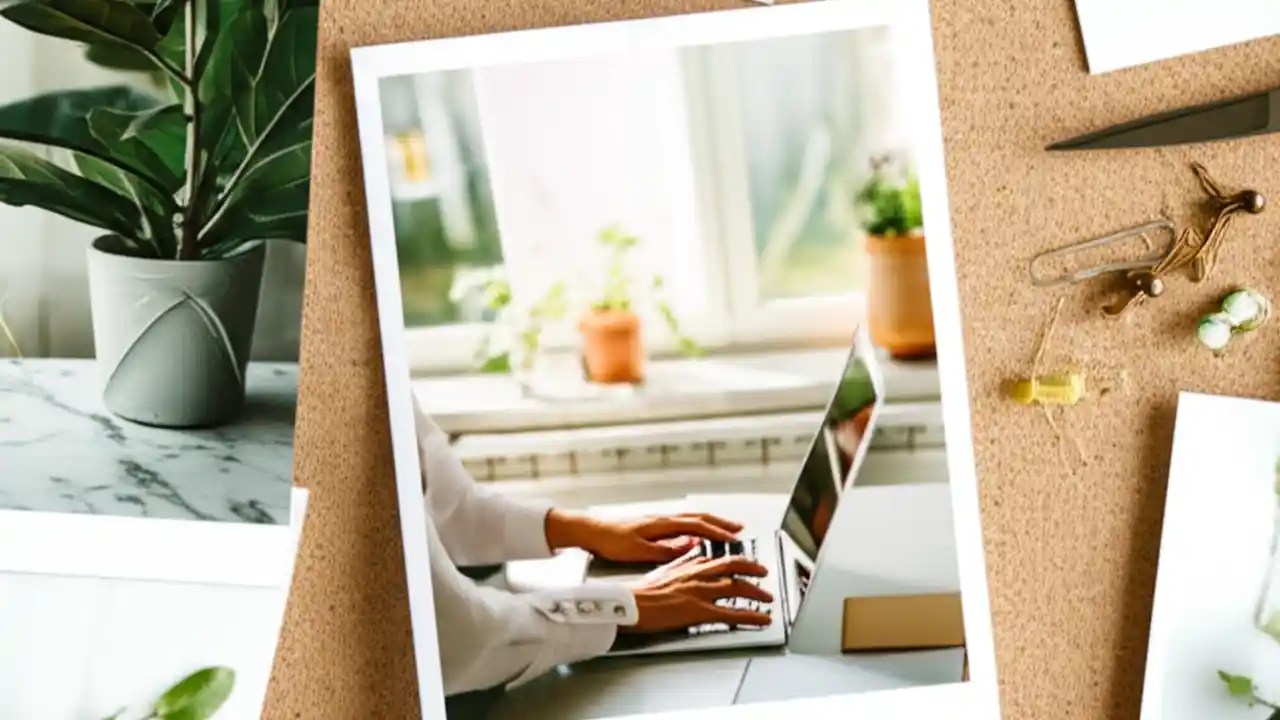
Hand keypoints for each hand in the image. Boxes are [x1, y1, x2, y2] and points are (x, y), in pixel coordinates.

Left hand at [545, 510, 741, 563]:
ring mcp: (658, 521)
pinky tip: (696, 536)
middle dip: (720, 523)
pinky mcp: (653, 526)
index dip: (717, 532)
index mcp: (662, 524)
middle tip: (739, 529)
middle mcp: (663, 518)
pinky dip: (696, 527)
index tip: (734, 538)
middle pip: (698, 517)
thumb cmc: (611, 541)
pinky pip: (682, 523)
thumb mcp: (640, 551)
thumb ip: (667, 549)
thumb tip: (692, 546)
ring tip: (724, 530)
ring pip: (691, 519)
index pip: (697, 525)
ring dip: (710, 523)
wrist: (591, 531)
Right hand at [620, 554, 773, 634]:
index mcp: (688, 565)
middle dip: (752, 568)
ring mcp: (702, 592)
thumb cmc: (640, 592)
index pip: (717, 558)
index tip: (742, 561)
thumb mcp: (662, 572)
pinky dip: (752, 616)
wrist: (630, 603)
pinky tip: (762, 619)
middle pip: (733, 566)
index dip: (733, 560)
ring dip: (757, 592)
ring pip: (738, 587)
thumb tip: (686, 563)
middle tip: (763, 571)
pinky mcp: (701, 611)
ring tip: (768, 597)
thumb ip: (679, 567)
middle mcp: (699, 574)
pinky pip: (733, 613)